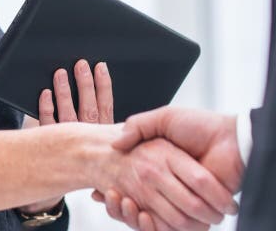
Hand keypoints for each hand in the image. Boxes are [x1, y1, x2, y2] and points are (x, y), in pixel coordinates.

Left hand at [19, 59, 113, 213]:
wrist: (60, 179)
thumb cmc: (81, 152)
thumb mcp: (97, 136)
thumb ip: (97, 115)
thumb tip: (94, 82)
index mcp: (102, 135)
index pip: (106, 106)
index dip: (103, 85)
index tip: (100, 66)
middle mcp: (87, 138)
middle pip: (88, 108)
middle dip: (85, 84)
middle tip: (80, 64)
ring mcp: (67, 141)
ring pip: (67, 114)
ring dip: (64, 92)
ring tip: (60, 73)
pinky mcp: (48, 143)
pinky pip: (47, 123)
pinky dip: (45, 107)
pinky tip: (44, 94)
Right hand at [93, 107, 243, 229]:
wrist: (231, 139)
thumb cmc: (199, 126)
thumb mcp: (163, 118)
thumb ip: (139, 126)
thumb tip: (115, 143)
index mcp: (161, 163)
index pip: (132, 181)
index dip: (117, 189)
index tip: (105, 189)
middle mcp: (170, 183)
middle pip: (138, 203)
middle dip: (122, 207)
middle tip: (111, 197)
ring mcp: (182, 198)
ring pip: (151, 217)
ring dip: (132, 216)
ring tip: (123, 203)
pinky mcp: (196, 211)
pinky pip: (170, 226)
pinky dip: (153, 226)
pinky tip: (141, 214)